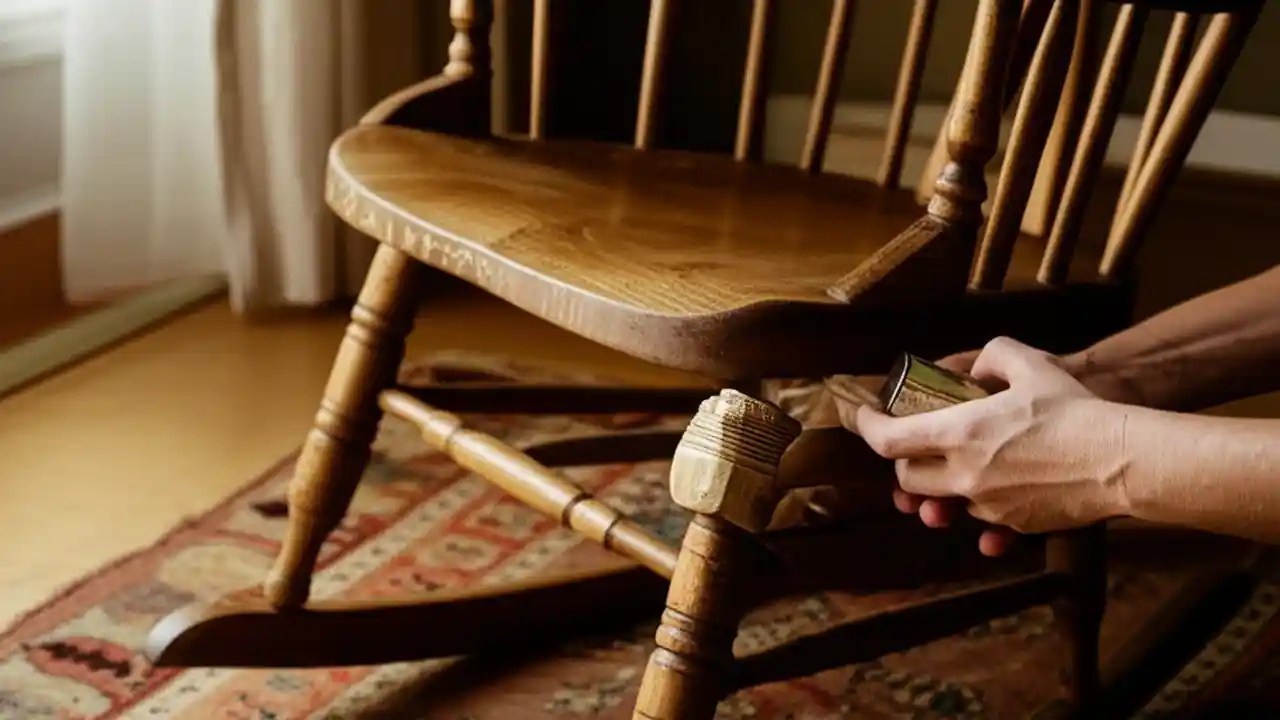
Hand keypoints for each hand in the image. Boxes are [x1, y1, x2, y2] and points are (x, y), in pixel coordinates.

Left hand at [855, 338, 1130, 548]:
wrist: (1123, 461)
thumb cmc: (1076, 410)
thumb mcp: (1029, 364)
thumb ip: (991, 356)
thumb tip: (974, 367)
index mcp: (959, 435)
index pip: (888, 442)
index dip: (867, 428)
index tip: (864, 417)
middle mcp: (965, 477)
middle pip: (908, 482)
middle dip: (903, 466)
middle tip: (912, 445)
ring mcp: (989, 507)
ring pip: (945, 504)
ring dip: (940, 489)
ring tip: (954, 469)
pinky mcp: (1016, 525)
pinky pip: (983, 522)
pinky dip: (979, 505)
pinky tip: (990, 493)